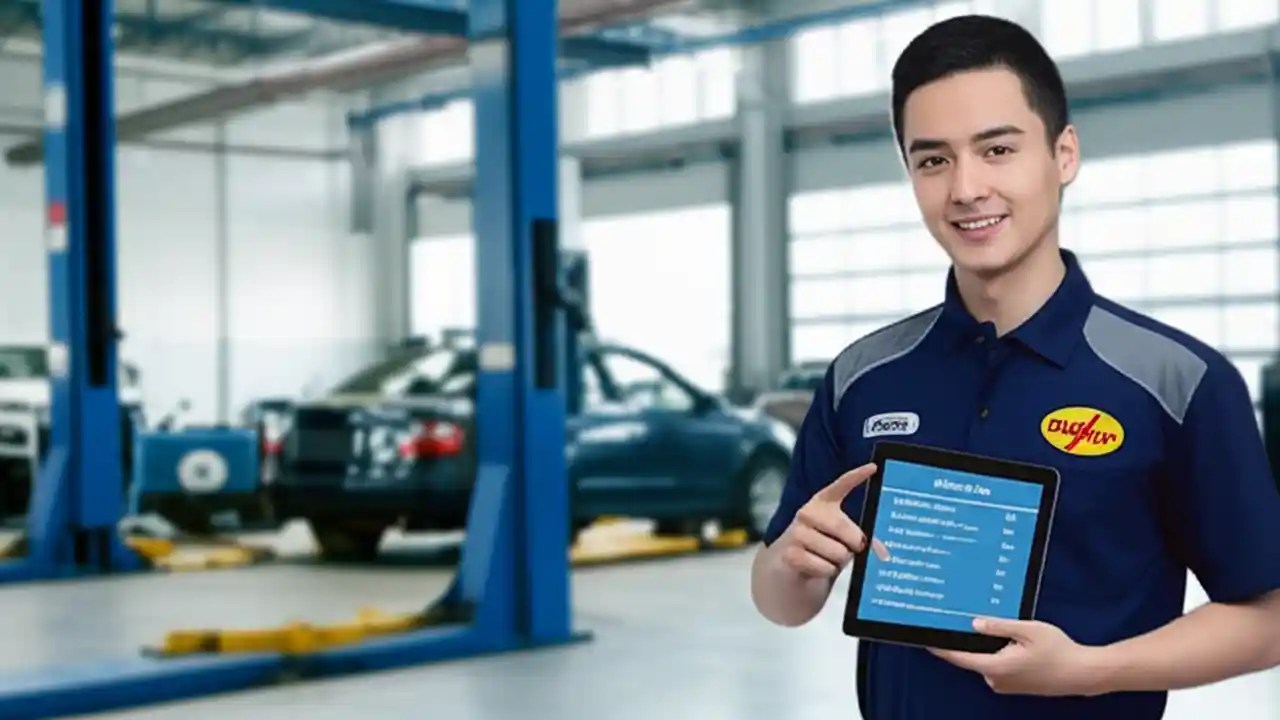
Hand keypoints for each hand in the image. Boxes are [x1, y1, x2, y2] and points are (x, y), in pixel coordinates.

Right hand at [776, 463, 889, 579]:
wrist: (788, 571)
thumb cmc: (820, 552)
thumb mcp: (840, 541)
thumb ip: (860, 540)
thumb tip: (882, 551)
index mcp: (822, 504)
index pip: (840, 486)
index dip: (857, 476)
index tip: (873, 468)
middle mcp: (808, 512)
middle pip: (846, 529)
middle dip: (853, 546)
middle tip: (848, 551)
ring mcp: (797, 532)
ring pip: (838, 553)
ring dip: (836, 563)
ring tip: (824, 559)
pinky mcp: (791, 553)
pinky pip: (825, 567)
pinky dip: (825, 573)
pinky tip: (814, 568)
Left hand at [929, 617, 1103, 696]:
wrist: (1082, 674)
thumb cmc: (1058, 650)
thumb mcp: (1027, 630)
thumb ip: (998, 626)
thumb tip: (973, 624)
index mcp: (995, 667)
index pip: (959, 658)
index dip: (941, 649)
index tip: (925, 640)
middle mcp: (996, 680)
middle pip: (971, 658)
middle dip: (966, 642)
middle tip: (962, 621)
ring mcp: (1005, 685)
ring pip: (986, 661)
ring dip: (986, 647)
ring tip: (991, 627)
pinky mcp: (1015, 686)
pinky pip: (997, 667)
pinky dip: (998, 655)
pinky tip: (1009, 643)